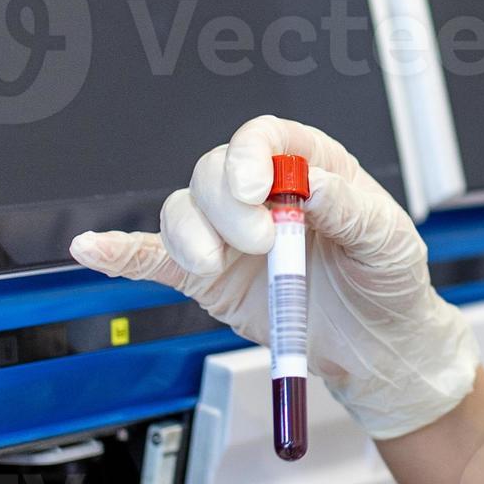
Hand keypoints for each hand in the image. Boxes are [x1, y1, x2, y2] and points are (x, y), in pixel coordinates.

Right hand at [70, 116, 477, 440]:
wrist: (378, 347)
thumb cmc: (387, 282)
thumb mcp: (390, 241)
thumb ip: (353, 210)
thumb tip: (311, 184)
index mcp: (310, 167)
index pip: (264, 137)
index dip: (251, 155)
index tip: (259, 188)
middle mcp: (261, 195)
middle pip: (213, 171)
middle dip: (226, 205)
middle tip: (260, 242)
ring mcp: (228, 235)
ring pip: (183, 211)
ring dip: (190, 235)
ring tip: (215, 265)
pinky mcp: (206, 278)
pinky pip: (154, 260)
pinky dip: (122, 254)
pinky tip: (94, 250)